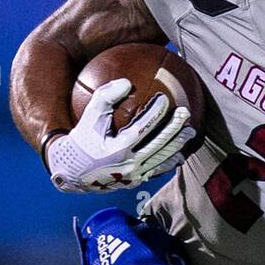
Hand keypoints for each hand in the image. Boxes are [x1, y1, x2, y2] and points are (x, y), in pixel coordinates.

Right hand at [46, 77, 195, 191]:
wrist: (74, 172)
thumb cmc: (82, 140)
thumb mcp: (89, 117)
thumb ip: (105, 97)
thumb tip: (127, 82)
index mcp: (117, 150)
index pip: (142, 129)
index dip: (155, 114)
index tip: (164, 99)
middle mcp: (129, 165)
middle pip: (158, 145)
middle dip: (174, 128)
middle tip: (185, 113)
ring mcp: (134, 176)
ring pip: (161, 159)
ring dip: (177, 145)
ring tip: (190, 132)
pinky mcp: (136, 182)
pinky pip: (157, 171)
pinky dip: (169, 162)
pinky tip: (180, 153)